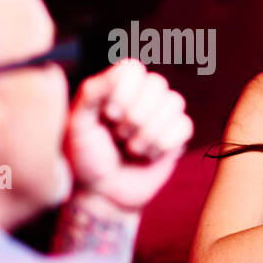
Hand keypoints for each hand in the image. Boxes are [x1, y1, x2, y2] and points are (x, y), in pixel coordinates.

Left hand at [64, 58, 193, 211]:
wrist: (102, 194)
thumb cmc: (84, 159)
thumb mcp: (77, 124)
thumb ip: (93, 93)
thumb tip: (117, 72)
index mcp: (115, 88)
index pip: (134, 68)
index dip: (125, 89)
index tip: (108, 114)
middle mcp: (141, 97)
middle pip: (157, 83)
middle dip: (136, 114)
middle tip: (118, 135)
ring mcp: (162, 116)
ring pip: (174, 102)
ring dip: (149, 131)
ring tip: (131, 148)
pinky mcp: (177, 137)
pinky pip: (184, 126)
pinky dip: (163, 144)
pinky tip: (148, 155)